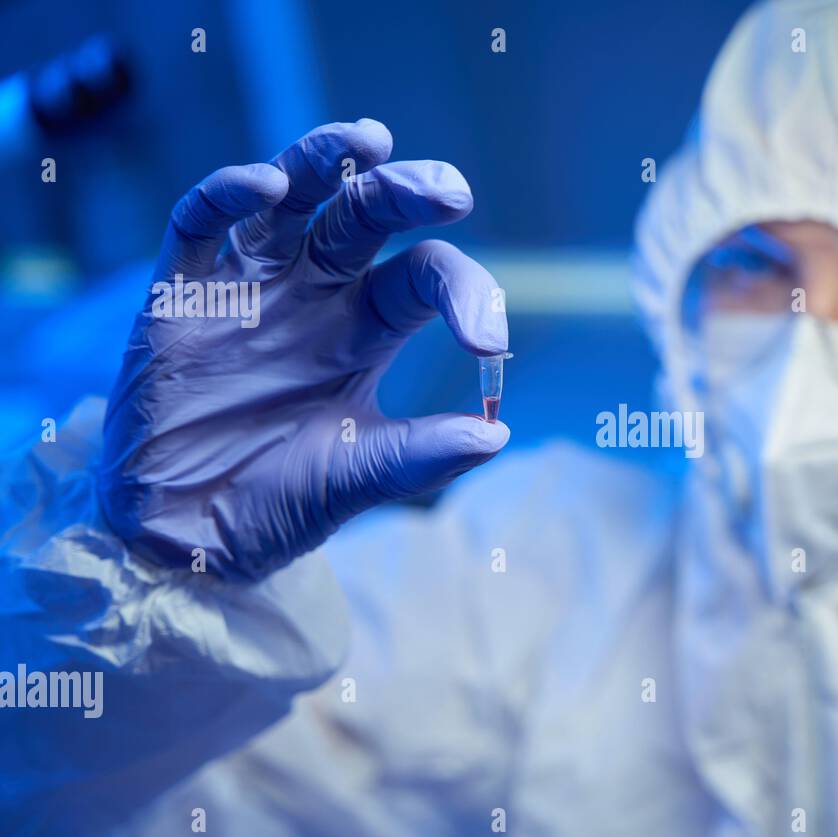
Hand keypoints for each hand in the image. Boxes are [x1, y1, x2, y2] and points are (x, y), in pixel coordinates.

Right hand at [99, 120, 509, 581]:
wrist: (184, 535)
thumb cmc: (277, 500)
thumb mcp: (359, 477)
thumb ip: (421, 455)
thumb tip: (498, 436)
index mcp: (368, 329)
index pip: (425, 279)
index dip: (465, 295)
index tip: (489, 340)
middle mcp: (316, 293)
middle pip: (366, 216)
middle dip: (407, 191)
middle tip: (451, 191)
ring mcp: (250, 286)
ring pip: (292, 197)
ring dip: (327, 159)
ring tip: (371, 141)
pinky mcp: (181, 293)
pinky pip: (200, 222)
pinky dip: (229, 194)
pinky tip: (268, 185)